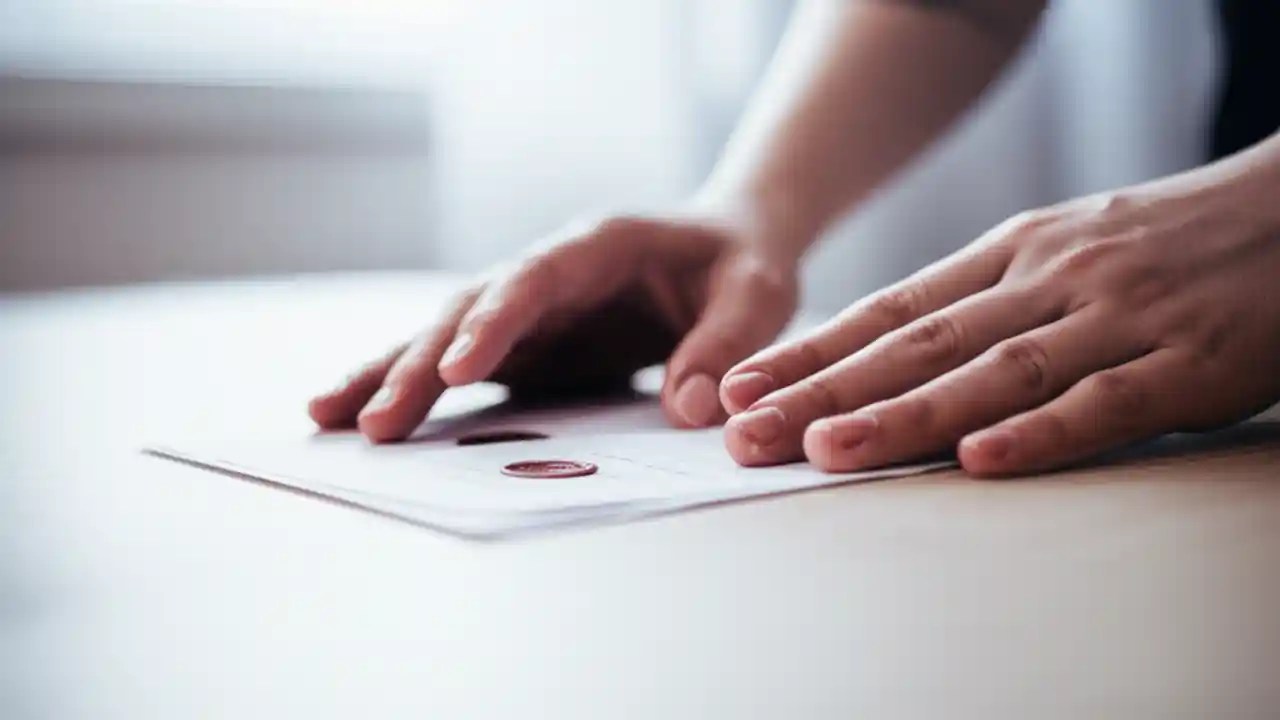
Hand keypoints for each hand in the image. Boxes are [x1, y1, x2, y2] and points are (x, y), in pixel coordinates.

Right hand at [309, 213, 798, 441]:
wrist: (726, 251)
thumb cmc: (742, 265)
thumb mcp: (756, 295)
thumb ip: (724, 346)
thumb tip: (689, 410)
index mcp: (597, 245)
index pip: (533, 281)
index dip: (492, 322)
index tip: (453, 368)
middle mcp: (545, 273)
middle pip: (467, 312)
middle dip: (417, 365)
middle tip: (372, 424)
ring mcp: (527, 310)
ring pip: (443, 336)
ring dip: (389, 374)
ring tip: (324, 418)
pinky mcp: (525, 345)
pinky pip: (461, 367)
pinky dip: (414, 390)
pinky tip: (365, 420)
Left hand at [719, 171, 1279, 475]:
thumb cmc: (1164, 240)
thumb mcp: (1062, 246)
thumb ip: (982, 296)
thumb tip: (885, 350)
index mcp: (1013, 253)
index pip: (891, 309)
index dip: (811, 351)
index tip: (740, 388)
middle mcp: (1050, 279)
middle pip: (919, 343)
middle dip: (824, 390)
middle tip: (749, 433)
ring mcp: (1118, 319)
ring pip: (994, 372)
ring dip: (906, 415)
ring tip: (829, 448)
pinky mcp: (1188, 363)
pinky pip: (1106, 403)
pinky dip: (1040, 433)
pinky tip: (980, 461)